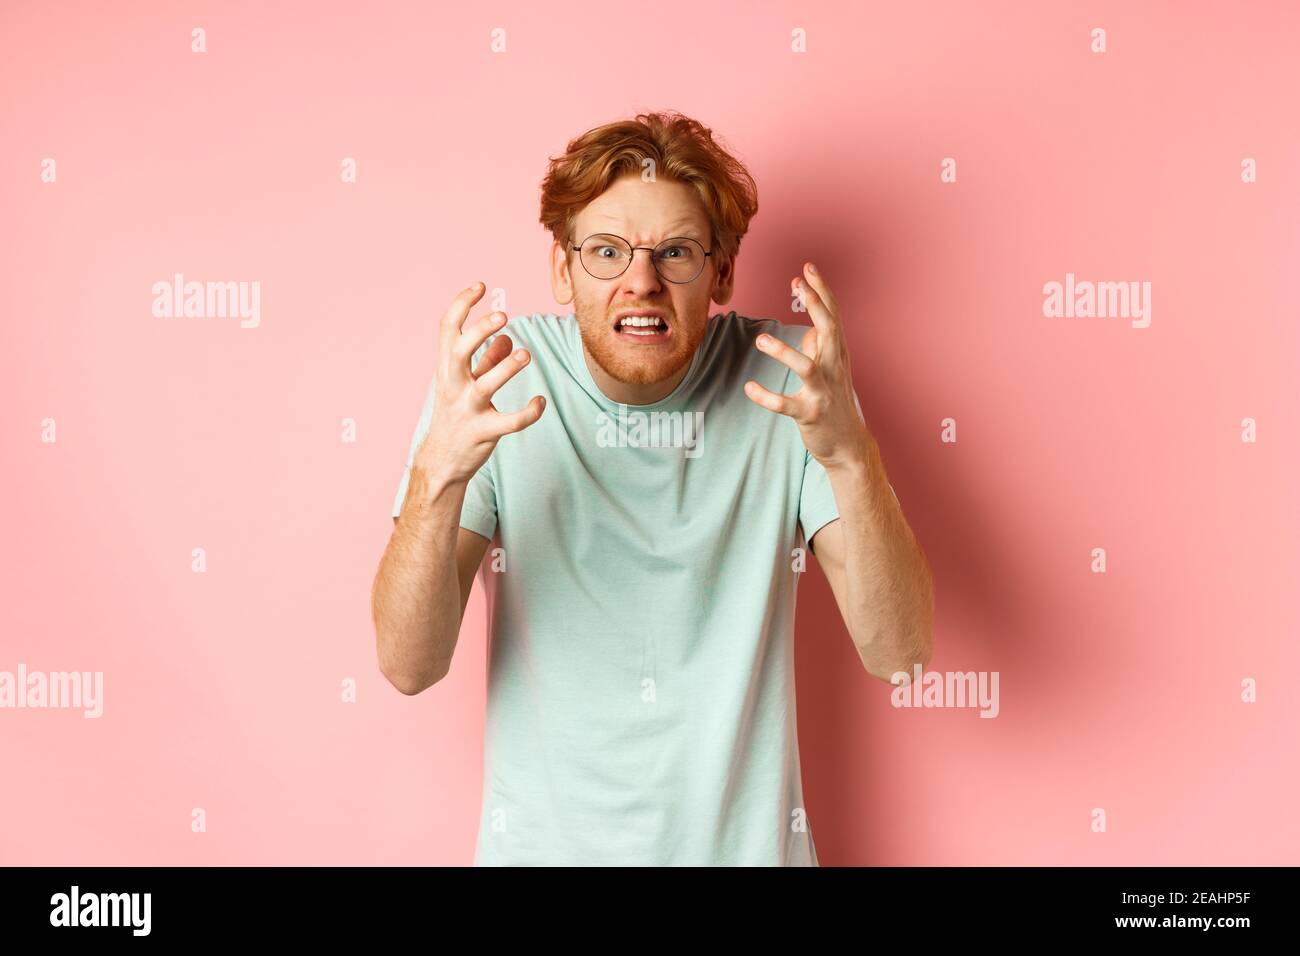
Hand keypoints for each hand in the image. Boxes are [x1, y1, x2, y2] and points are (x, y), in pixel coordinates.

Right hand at [412, 282, 545, 486]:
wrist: (441, 461)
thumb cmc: (455, 415)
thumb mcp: (465, 384)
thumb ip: (486, 361)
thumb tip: (506, 338)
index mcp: (447, 369)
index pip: (448, 329)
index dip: (461, 304)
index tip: (480, 286)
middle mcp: (453, 386)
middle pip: (460, 350)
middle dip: (480, 330)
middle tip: (503, 316)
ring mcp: (468, 410)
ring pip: (486, 385)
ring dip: (507, 368)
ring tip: (525, 355)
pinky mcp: (484, 432)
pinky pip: (510, 422)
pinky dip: (529, 411)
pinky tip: (540, 402)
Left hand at [743, 262, 872, 471]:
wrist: (848, 445)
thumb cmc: (835, 403)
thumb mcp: (831, 371)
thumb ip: (820, 347)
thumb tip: (809, 327)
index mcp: (837, 355)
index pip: (833, 316)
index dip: (821, 291)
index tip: (806, 268)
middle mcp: (834, 369)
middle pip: (829, 330)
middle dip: (816, 305)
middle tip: (799, 284)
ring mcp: (822, 392)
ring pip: (806, 367)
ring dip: (784, 353)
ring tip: (761, 340)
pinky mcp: (809, 414)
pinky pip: (785, 405)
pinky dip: (767, 397)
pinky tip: (749, 388)